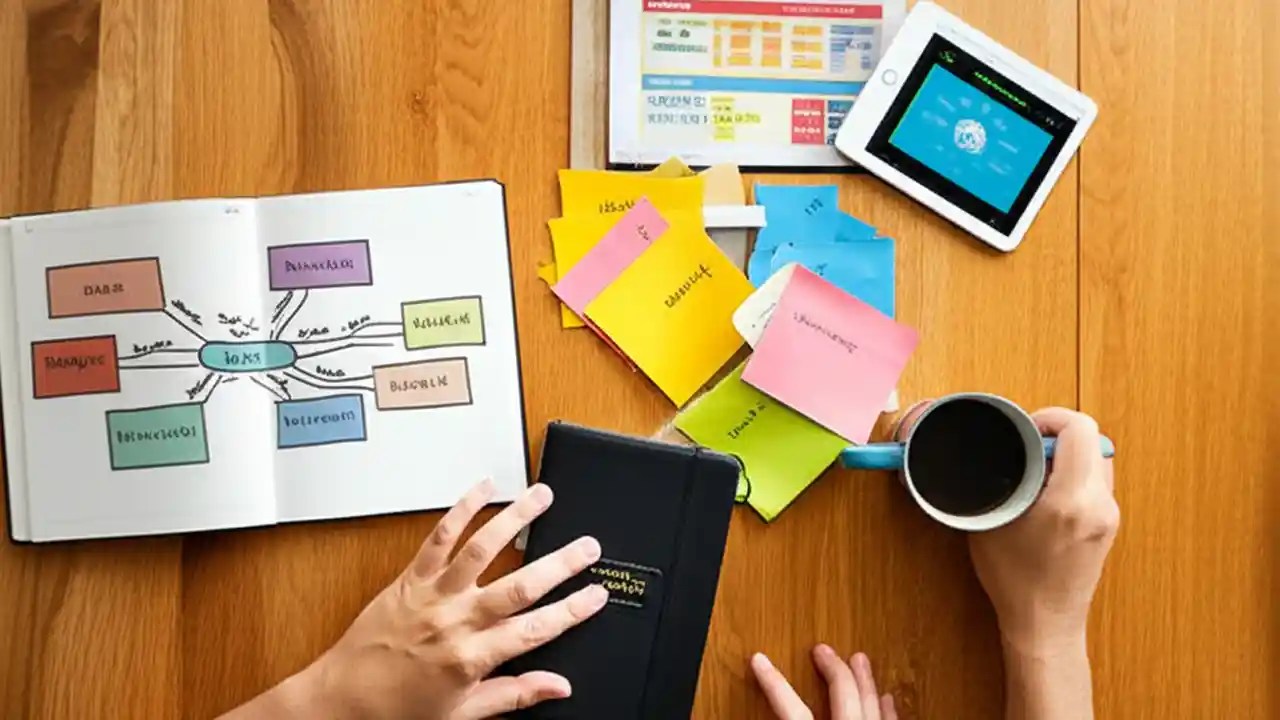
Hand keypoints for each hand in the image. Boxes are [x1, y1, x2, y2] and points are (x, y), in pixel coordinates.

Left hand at [227, 480, 606, 719]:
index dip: (571, 610)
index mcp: (471, 658)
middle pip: (520, 584)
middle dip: (560, 562)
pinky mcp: (410, 578)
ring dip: (515, 518)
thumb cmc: (397, 712)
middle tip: (587, 545)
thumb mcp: (463, 714)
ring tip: (542, 497)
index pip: (535, 630)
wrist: (342, 701)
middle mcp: (455, 621)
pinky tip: (482, 488)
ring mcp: (433, 595)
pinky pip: (438, 537)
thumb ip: (514, 695)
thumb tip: (558, 687)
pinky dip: (461, 509)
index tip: (596, 594)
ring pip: (482, 548)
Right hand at [750, 646, 896, 719]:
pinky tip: (888, 699)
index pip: (792, 710)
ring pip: (872, 704)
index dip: (774, 683)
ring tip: (860, 659)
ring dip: (865, 681)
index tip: (760, 660)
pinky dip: (889, 710)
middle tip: (823, 649)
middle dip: (834, 669)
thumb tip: (770, 715)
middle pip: (843, 695)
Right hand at [969, 408, 1119, 654]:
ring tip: (1036, 469)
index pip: (1080, 430)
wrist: (1045, 623)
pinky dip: (1076, 472)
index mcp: (1071, 500)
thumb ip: (995, 482)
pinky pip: (1098, 480)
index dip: (1051, 418)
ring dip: (1070, 453)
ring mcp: (1109, 515)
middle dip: (1059, 434)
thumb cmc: (1014, 579)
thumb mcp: (989, 522)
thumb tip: (989, 453)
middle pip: (1093, 439)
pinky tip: (1048, 490)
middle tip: (1027, 446)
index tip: (1026, 429)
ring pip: (1098, 458)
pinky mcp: (1110, 524)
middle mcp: (1099, 504)